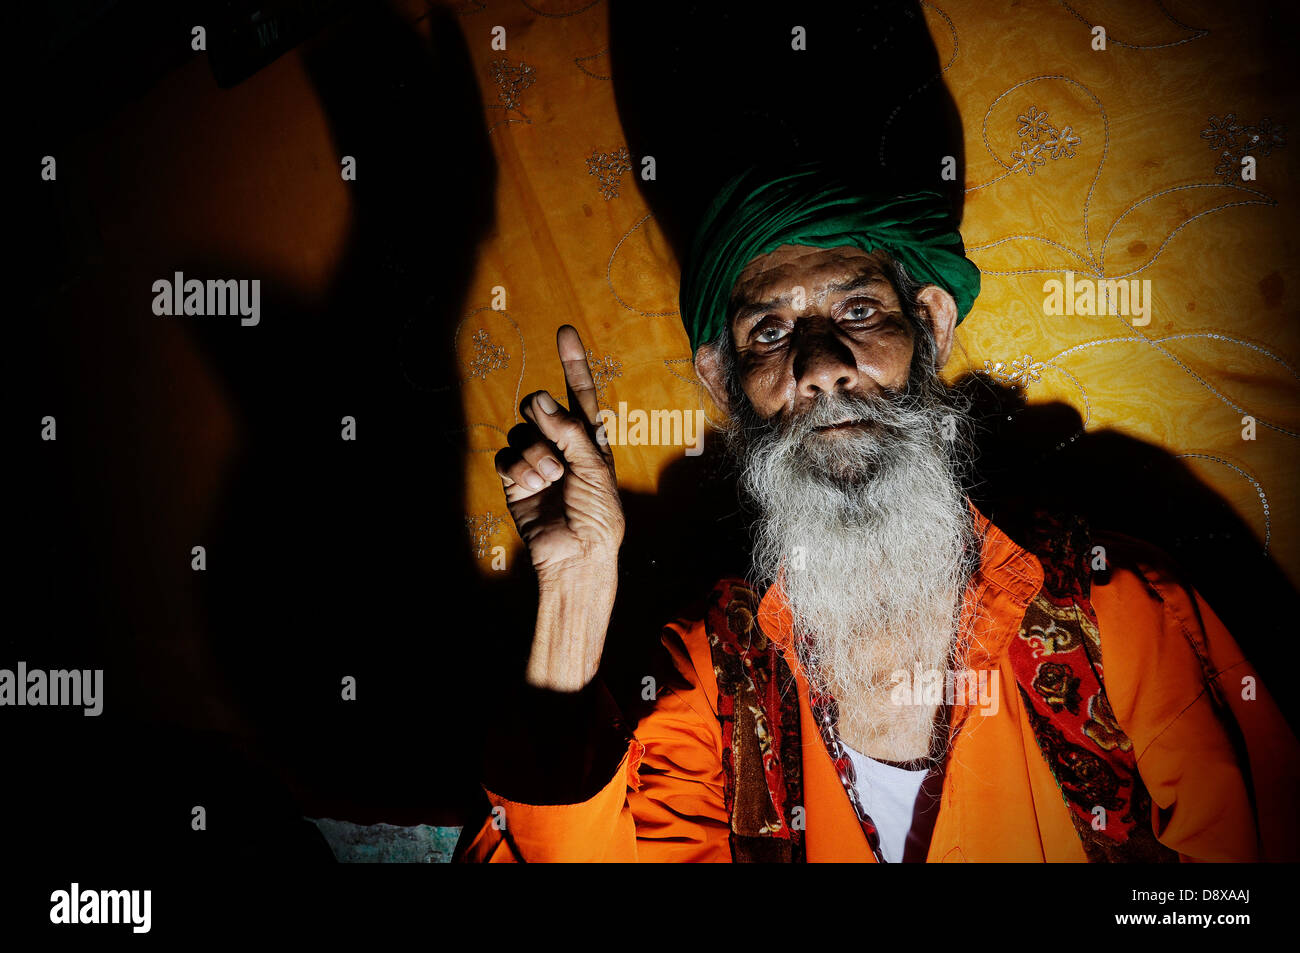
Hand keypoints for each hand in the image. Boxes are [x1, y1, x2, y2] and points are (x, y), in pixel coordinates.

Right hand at [494, 325, 623, 688]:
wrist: (578, 556)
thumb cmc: (598, 515)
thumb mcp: (595, 468)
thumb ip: (569, 431)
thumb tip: (537, 400)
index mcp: (590, 439)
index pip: (580, 394)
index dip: (573, 363)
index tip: (565, 331)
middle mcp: (561, 446)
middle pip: (538, 407)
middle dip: (544, 421)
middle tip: (557, 449)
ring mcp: (536, 462)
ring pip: (520, 434)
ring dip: (535, 456)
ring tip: (551, 481)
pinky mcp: (515, 482)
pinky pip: (506, 460)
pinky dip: (518, 472)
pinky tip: (532, 488)